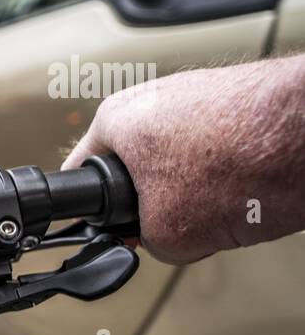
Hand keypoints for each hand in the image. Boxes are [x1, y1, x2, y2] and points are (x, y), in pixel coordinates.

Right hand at [62, 56, 304, 264]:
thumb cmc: (245, 160)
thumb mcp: (170, 234)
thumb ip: (150, 240)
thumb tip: (162, 240)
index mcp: (115, 119)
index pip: (81, 175)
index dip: (100, 215)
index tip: (115, 232)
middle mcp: (152, 97)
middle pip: (139, 171)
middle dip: (158, 203)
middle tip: (180, 226)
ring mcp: (199, 93)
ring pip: (184, 164)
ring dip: (201, 190)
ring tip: (227, 204)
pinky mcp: (240, 100)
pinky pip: (223, 153)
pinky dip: (235, 174)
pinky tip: (252, 187)